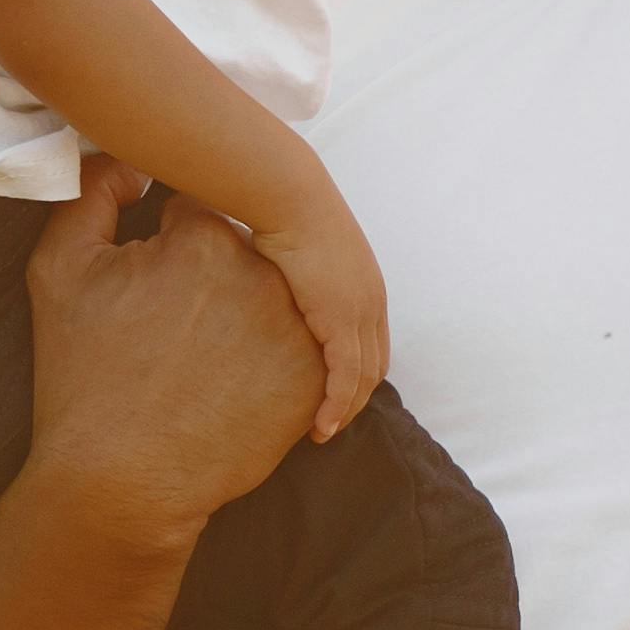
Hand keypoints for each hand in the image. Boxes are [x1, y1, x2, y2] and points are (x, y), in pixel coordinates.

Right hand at [14, 159, 325, 542]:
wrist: (119, 478)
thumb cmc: (80, 376)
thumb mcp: (58, 270)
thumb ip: (91, 196)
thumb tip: (129, 160)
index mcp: (206, 240)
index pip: (199, 212)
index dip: (171, 241)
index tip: (155, 275)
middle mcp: (265, 275)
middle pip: (245, 253)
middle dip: (216, 277)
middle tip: (176, 325)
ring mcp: (300, 329)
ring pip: (279, 299)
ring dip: (252, 312)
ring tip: (203, 354)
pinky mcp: (317, 379)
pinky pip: (306, 350)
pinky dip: (277, 356)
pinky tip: (237, 375)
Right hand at [247, 191, 393, 442]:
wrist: (288, 196)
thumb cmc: (279, 212)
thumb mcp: (288, 250)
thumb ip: (284, 273)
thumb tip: (256, 275)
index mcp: (364, 284)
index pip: (369, 341)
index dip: (356, 372)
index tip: (335, 394)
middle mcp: (371, 300)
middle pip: (374, 364)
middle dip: (355, 398)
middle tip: (331, 423)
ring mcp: (362, 310)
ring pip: (364, 377)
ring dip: (345, 409)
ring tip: (323, 433)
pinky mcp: (343, 320)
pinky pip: (346, 376)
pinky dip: (336, 405)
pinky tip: (321, 427)